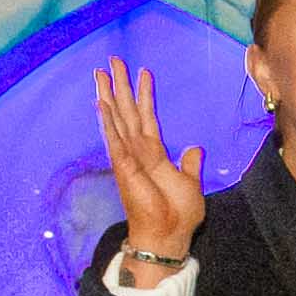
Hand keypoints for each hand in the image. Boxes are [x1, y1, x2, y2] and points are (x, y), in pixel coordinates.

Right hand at [93, 61, 205, 276]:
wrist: (168, 235)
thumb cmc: (178, 213)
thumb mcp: (190, 182)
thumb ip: (190, 163)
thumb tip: (195, 148)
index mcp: (153, 153)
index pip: (146, 117)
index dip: (144, 94)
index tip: (143, 72)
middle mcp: (137, 151)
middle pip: (126, 111)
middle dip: (120, 85)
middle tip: (113, 60)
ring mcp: (128, 158)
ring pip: (117, 119)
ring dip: (109, 95)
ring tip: (101, 73)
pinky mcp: (125, 167)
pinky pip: (114, 139)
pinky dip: (107, 121)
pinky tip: (100, 103)